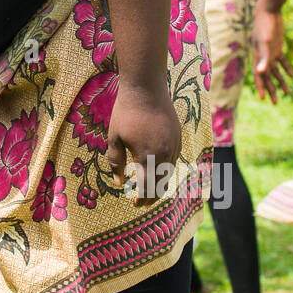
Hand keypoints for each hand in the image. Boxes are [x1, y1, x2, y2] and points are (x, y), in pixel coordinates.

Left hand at [106, 84, 181, 201]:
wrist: (146, 88)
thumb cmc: (126, 113)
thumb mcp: (115, 138)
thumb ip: (116, 162)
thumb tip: (119, 183)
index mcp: (148, 156)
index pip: (147, 186)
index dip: (142, 198)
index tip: (135, 204)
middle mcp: (165, 154)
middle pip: (161, 184)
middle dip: (152, 195)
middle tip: (143, 202)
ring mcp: (174, 145)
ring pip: (170, 172)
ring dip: (160, 183)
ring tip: (150, 189)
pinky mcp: (178, 137)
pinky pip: (174, 159)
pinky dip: (166, 169)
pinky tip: (157, 170)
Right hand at [252, 5, 291, 103]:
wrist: (268, 10)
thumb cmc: (265, 26)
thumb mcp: (265, 42)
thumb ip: (263, 57)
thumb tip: (261, 72)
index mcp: (258, 56)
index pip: (258, 76)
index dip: (260, 87)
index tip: (263, 99)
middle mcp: (263, 56)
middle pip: (266, 76)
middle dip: (270, 89)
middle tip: (276, 102)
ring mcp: (270, 51)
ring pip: (274, 70)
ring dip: (280, 81)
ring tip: (287, 92)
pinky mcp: (277, 46)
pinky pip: (281, 61)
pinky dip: (286, 68)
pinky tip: (291, 75)